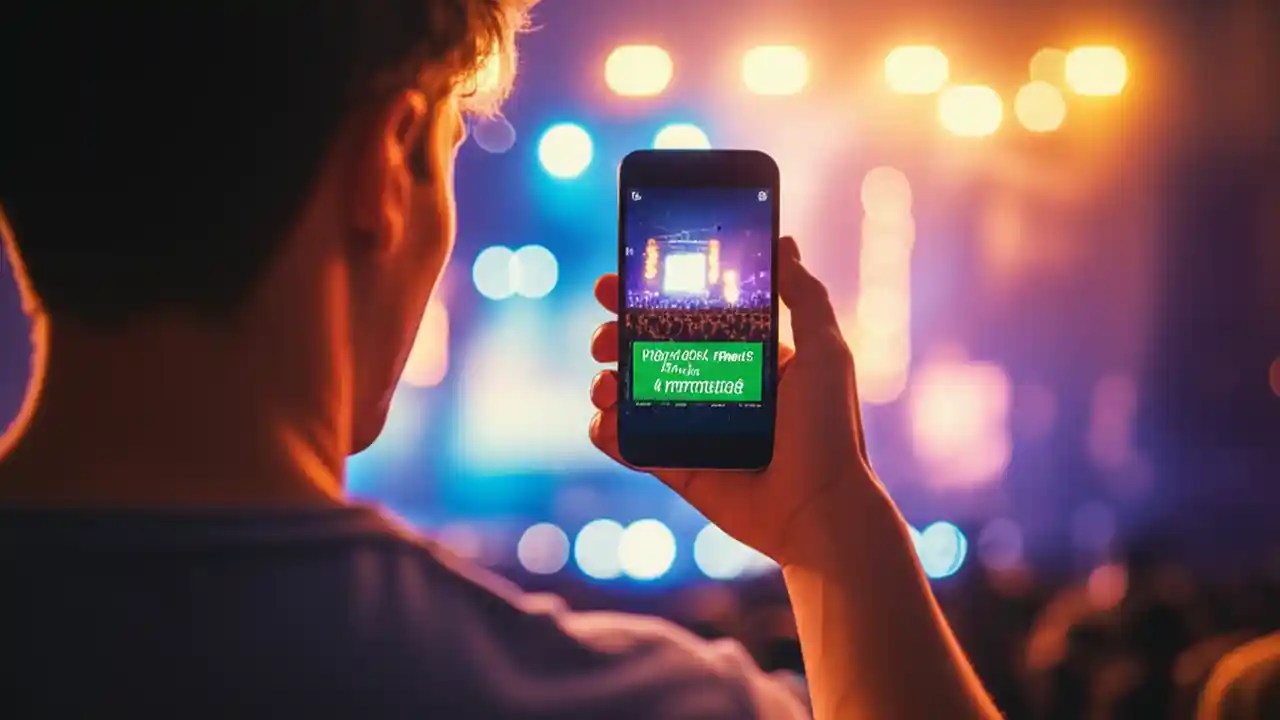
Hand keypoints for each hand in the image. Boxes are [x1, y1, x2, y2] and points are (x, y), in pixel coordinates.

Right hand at [588, 236, 892, 569]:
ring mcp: (691, 428)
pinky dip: (606, 429)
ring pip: (629, 393)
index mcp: (746, 355)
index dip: (650, 296)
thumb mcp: (825, 352)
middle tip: (604, 334)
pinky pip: (627, 443)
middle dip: (615, 334)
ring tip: (604, 380)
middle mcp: (714, 387)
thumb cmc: (830, 430)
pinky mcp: (675, 466)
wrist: (820, 510)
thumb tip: (783, 242)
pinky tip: (605, 417)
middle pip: (647, 350)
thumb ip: (804, 297)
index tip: (618, 281)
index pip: (688, 315)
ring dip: (605, 379)